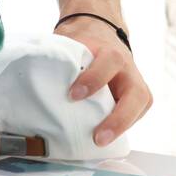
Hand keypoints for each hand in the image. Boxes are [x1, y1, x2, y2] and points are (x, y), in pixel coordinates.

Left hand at [55, 15, 152, 147]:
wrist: (101, 32)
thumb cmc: (84, 41)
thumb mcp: (73, 42)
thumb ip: (61, 57)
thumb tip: (34, 73)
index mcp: (110, 51)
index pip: (109, 63)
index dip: (93, 79)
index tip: (73, 94)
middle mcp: (128, 69)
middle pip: (136, 94)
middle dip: (118, 117)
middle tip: (98, 136)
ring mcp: (136, 84)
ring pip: (141, 106)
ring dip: (123, 127)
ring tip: (101, 143)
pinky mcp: (138, 99)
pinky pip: (135, 115)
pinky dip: (122, 128)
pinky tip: (104, 138)